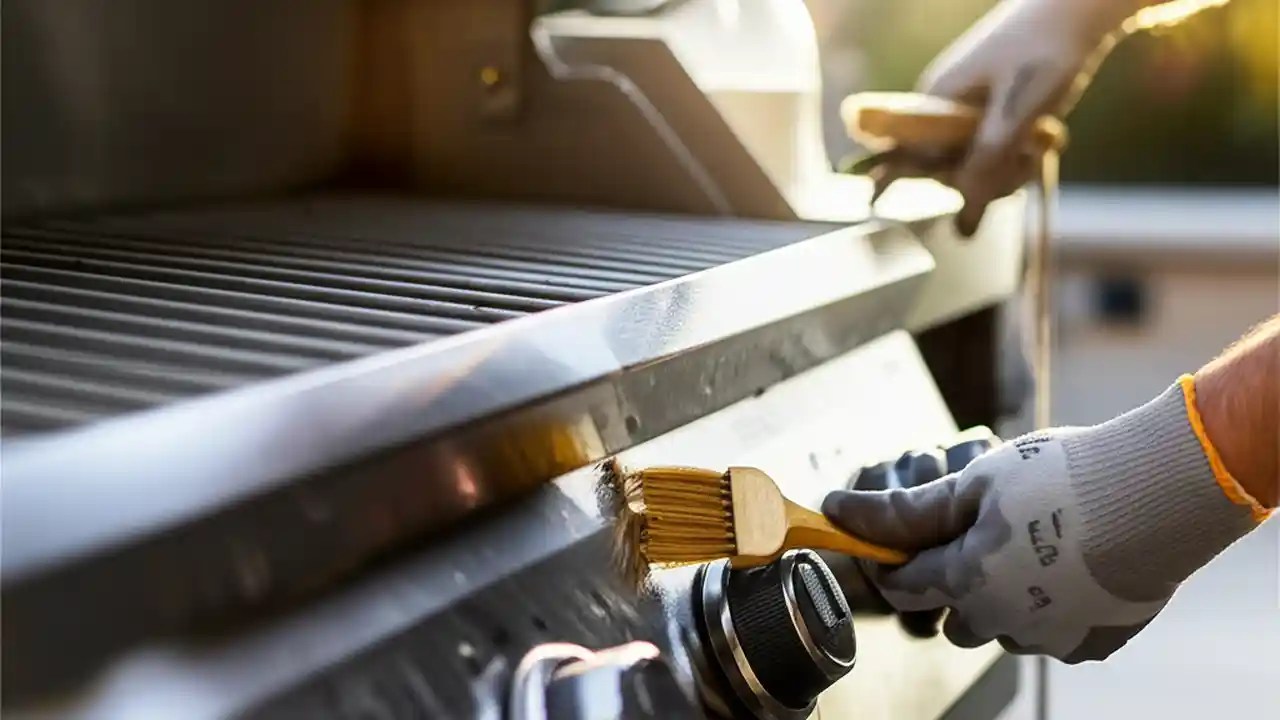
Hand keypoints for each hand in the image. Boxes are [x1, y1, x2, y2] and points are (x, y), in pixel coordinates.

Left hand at [821, 381, 1257, 661]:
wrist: (1159, 491)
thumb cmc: (1063, 479)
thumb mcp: (974, 482)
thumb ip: (906, 511)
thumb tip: (839, 511)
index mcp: (962, 581)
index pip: (902, 587)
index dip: (894, 563)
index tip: (903, 544)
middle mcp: (999, 620)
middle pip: (952, 617)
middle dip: (955, 583)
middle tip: (984, 535)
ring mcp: (1049, 637)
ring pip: (1004, 627)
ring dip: (1004, 598)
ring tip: (1035, 545)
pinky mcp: (1093, 642)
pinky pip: (1056, 633)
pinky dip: (1055, 607)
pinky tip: (1073, 567)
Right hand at [873, 0, 1134, 234]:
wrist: (1080, 7)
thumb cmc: (1045, 52)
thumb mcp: (1017, 112)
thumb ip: (986, 159)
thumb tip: (961, 209)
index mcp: (936, 98)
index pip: (914, 157)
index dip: (928, 181)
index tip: (933, 193)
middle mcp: (943, 101)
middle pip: (947, 163)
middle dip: (981, 178)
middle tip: (1024, 169)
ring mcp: (966, 102)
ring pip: (972, 156)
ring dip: (1003, 167)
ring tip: (1037, 153)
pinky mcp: (989, 103)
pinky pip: (990, 142)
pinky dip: (1013, 150)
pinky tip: (1040, 144)